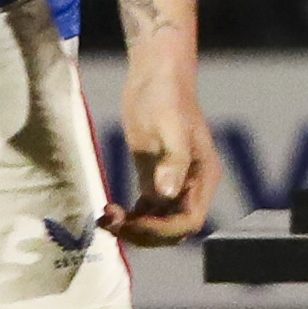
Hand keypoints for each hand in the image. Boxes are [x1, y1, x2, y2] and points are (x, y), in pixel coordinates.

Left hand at [114, 54, 217, 245]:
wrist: (155, 75)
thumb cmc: (167, 96)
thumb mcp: (170, 127)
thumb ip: (172, 162)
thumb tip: (165, 195)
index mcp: (203, 178)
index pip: (188, 221)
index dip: (161, 230)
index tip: (131, 223)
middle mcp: (190, 186)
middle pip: (172, 230)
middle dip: (143, 233)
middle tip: (111, 223)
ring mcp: (172, 184)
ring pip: (156, 224)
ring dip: (132, 229)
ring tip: (104, 218)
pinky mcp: (154, 178)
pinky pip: (145, 212)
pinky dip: (128, 218)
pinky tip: (107, 212)